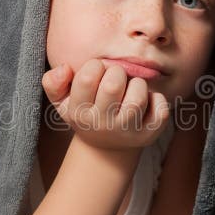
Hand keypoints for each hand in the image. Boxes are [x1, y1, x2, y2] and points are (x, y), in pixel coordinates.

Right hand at [41, 59, 169, 150]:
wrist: (106, 148)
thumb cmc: (85, 112)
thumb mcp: (62, 101)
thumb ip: (53, 82)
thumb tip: (65, 68)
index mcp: (79, 112)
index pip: (87, 77)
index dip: (96, 66)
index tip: (98, 72)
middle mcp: (102, 124)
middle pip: (114, 84)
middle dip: (117, 72)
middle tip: (116, 78)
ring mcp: (127, 132)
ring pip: (138, 96)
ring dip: (137, 84)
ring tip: (131, 89)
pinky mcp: (149, 135)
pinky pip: (160, 110)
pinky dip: (157, 100)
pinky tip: (147, 102)